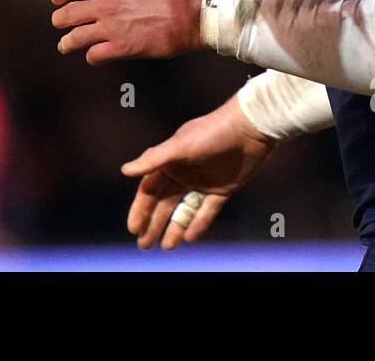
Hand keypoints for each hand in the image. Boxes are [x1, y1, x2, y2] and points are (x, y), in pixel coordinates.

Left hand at [51, 0, 204, 63]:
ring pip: (76, 37)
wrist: (195, 13)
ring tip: (66, 44)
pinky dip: (91, 56)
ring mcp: (113, 28)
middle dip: (60, 19)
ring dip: (68, 42)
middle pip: (68, 13)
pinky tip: (94, 55)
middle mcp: (106, 5)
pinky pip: (95, 55)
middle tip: (59, 22)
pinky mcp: (123, 48)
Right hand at [123, 95, 276, 249]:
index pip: (150, 190)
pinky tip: (189, 238)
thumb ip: (154, 160)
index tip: (133, 228)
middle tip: (144, 245)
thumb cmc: (211, 133)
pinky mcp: (223, 189)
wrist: (249, 128)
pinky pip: (207, 210)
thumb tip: (125, 171)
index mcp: (170, 162)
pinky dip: (199, 223)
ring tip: (166, 247)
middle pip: (164, 203)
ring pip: (184, 209)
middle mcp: (184, 172)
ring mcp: (203, 182)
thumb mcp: (179, 147)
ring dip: (174, 228)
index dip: (140, 209)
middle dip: (153, 223)